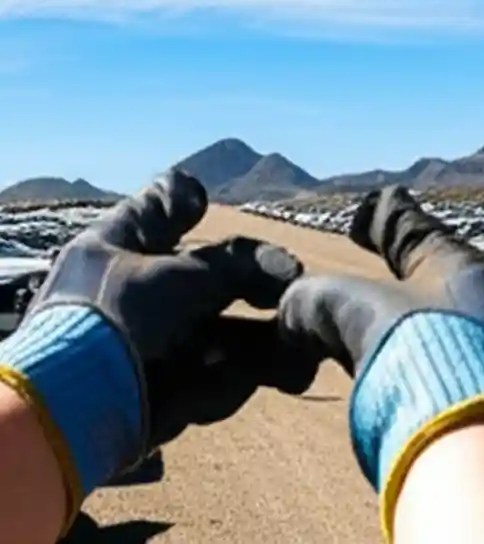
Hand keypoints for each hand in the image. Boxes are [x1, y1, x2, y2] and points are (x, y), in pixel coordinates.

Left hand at [0, 170, 300, 528]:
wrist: (72, 406)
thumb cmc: (114, 319)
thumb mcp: (182, 277)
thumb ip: (239, 265)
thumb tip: (290, 271)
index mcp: (116, 247)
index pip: (156, 208)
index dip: (183, 199)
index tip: (203, 202)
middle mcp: (131, 291)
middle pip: (209, 279)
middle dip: (250, 287)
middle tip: (289, 286)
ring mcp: (147, 342)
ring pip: (221, 334)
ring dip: (250, 348)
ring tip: (280, 361)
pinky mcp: (160, 391)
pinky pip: (210, 380)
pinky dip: (215, 388)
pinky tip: (203, 396)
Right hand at [275, 186, 483, 540]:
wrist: (474, 433)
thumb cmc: (418, 352)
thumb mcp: (350, 309)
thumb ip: (312, 300)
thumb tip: (294, 312)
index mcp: (462, 266)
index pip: (413, 228)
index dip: (382, 217)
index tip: (366, 213)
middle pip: (432, 281)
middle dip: (396, 280)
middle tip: (363, 283)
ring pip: (441, 330)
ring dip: (402, 333)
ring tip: (367, 341)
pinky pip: (450, 371)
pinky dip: (418, 370)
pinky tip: (397, 384)